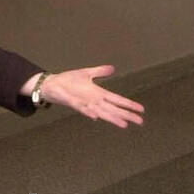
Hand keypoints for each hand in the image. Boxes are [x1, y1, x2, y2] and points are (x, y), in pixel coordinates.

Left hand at [29, 66, 144, 128]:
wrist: (51, 84)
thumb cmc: (68, 80)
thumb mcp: (86, 73)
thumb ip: (100, 72)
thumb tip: (113, 68)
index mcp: (98, 94)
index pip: (117, 100)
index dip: (129, 104)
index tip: (142, 109)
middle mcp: (94, 101)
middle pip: (113, 109)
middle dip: (126, 115)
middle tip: (140, 122)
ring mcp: (84, 103)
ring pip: (101, 112)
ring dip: (111, 118)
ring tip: (124, 124)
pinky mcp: (72, 102)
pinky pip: (81, 109)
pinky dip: (88, 113)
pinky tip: (95, 118)